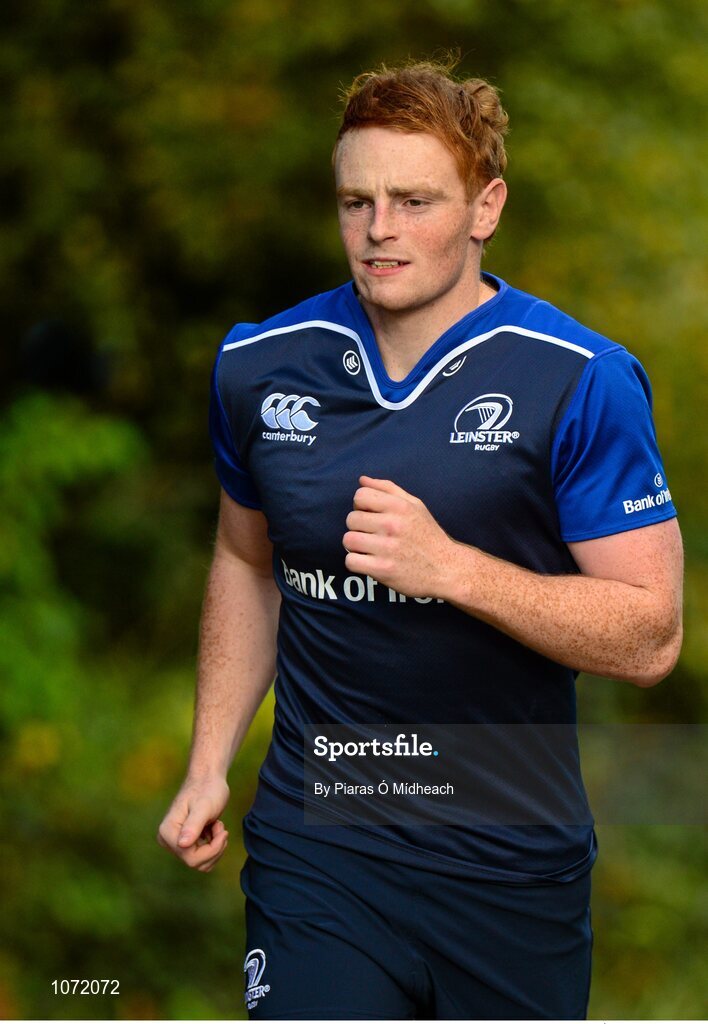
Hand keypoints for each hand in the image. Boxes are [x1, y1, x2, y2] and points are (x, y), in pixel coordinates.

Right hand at [157, 776, 229, 871]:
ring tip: (217, 826)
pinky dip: (214, 846)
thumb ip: (194, 825)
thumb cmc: (207, 789)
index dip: (212, 849)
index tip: (223, 829)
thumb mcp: (204, 807)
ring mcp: (176, 843)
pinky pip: (202, 858)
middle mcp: (168, 840)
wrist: (208, 779)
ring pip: (201, 864)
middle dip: (215, 847)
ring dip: (215, 847)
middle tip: (220, 826)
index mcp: (167, 832)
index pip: (191, 858)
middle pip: (196, 863)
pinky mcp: (185, 844)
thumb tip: (182, 845)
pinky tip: (214, 828)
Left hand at [343, 475, 456, 597]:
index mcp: (399, 506)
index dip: (361, 506)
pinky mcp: (383, 569)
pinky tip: (369, 562)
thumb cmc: (428, 535)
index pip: (360, 496)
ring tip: (369, 549)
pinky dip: (356, 563)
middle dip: (358, 527)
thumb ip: (388, 489)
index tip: (371, 516)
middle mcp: (392, 524)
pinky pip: (351, 561)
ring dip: (355, 546)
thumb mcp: (415, 506)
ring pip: (348, 540)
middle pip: (351, 519)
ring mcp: (387, 548)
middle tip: (372, 535)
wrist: (446, 569)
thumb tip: (362, 480)